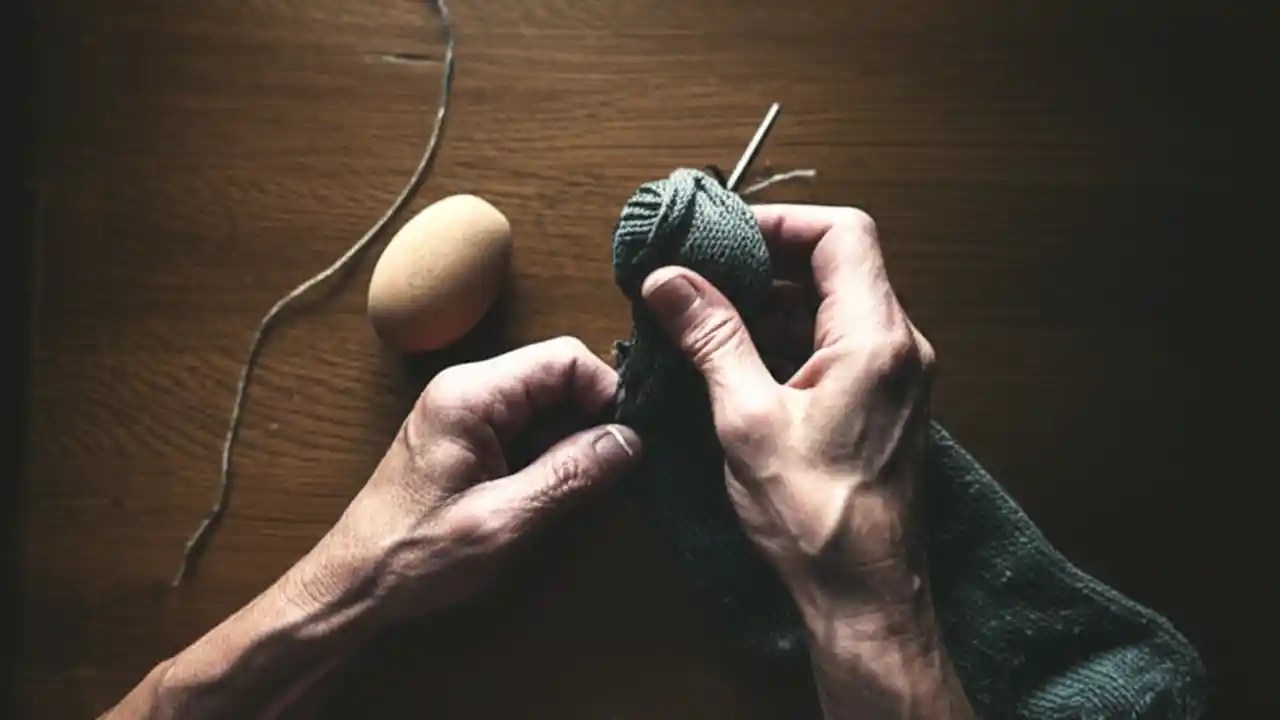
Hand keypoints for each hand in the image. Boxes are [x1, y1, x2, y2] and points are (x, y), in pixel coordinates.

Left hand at [304, 336, 641, 622]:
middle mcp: (469, 389)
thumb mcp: (502, 522)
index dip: (606, 394)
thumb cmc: (413, 557)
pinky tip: (551, 496)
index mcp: (470, 394)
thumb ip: (569, 476)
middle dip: (593, 421)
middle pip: (559, 378)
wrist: (353, 586)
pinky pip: (530, 430)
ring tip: (579, 493)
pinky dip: (552, 458)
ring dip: (573, 445)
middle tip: (610, 476)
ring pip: (549, 406)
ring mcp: (468, 413)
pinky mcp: (472, 439)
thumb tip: (631, 440)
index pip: (565, 358)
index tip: (628, 443)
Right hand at [642, 206, 969, 717]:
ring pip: (832, 309)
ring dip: (770, 308)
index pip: (842, 234)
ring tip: (707, 327)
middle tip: (701, 281)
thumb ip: (711, 338)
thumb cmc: (816, 518)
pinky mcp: (882, 406)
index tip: (722, 237)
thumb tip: (671, 281)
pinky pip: (835, 349)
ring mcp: (895, 378)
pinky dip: (787, 344)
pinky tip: (737, 368)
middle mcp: (899, 348)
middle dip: (764, 266)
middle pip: (836, 267)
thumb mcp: (747, 418)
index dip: (780, 223)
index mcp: (877, 339)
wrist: (865, 597)